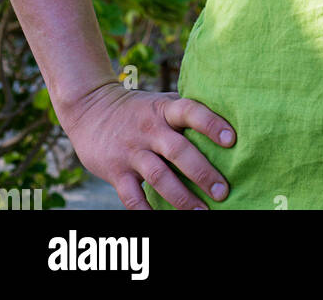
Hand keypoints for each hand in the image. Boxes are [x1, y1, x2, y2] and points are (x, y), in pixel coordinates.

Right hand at [60, 80, 235, 210]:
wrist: (90, 109)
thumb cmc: (138, 109)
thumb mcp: (161, 102)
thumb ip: (185, 112)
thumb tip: (226, 118)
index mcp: (164, 109)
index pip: (191, 111)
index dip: (211, 124)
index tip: (231, 140)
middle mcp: (149, 130)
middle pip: (178, 151)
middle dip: (203, 173)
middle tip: (223, 191)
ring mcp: (132, 151)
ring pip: (159, 177)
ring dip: (182, 197)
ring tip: (203, 212)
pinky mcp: (116, 172)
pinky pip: (132, 197)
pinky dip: (147, 211)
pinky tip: (163, 220)